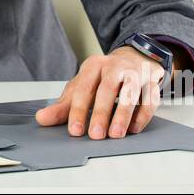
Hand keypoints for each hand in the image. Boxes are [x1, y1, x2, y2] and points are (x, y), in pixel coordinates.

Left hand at [34, 46, 164, 138]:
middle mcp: (115, 67)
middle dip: (101, 113)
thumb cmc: (103, 78)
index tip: (75, 129)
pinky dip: (142, 115)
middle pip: (108, 88)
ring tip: (116, 134)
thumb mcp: (81, 87)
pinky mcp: (151, 82)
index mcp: (94, 66)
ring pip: (131, 92)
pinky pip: (150, 99)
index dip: (78, 109)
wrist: (133, 59)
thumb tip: (42, 119)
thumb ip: (63, 106)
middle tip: (96, 135)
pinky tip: (134, 129)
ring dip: (123, 114)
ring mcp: (135, 73)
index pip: (84, 87)